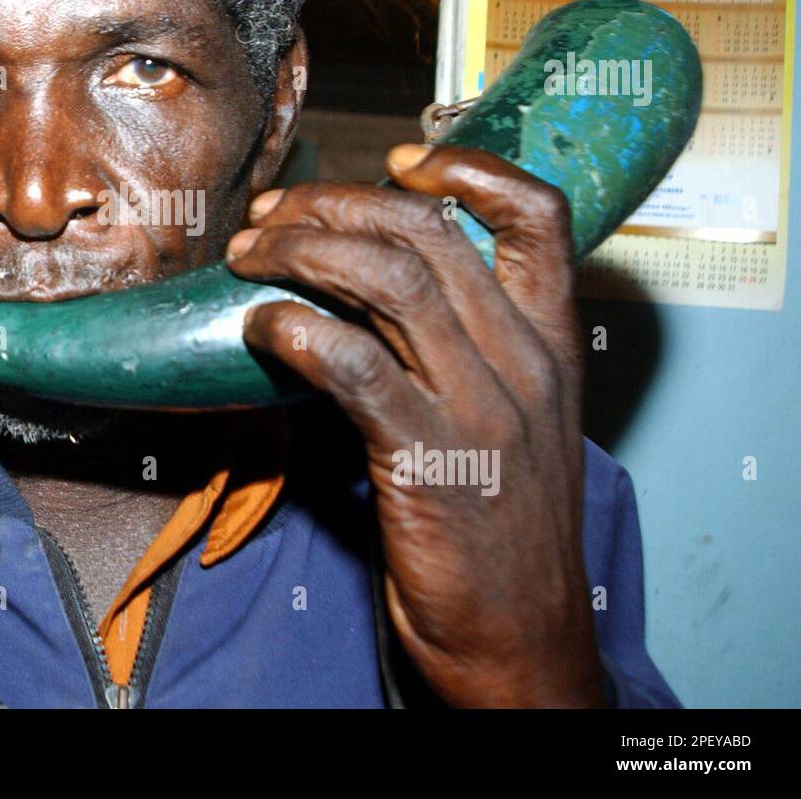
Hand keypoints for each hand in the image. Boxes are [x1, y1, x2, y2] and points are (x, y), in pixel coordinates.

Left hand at [228, 145, 605, 707]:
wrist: (523, 641)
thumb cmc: (500, 527)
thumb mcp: (511, 423)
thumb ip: (461, 352)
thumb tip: (356, 290)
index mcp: (552, 346)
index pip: (539, 218)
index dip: (470, 168)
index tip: (402, 160)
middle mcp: (524, 364)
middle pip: (429, 234)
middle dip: (337, 205)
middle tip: (273, 216)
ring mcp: (479, 410)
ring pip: (390, 281)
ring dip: (303, 251)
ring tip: (248, 255)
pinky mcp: (427, 460)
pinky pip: (353, 364)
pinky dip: (297, 328)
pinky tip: (260, 326)